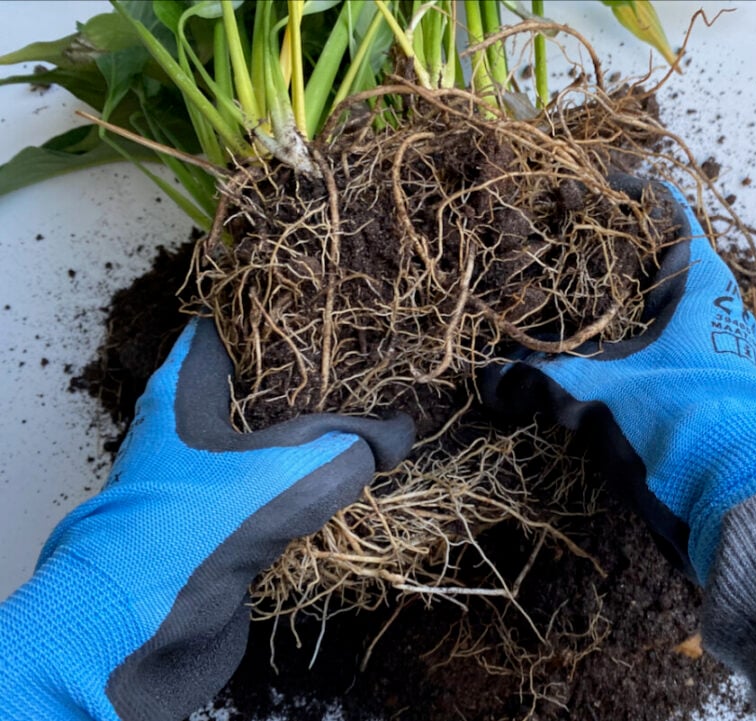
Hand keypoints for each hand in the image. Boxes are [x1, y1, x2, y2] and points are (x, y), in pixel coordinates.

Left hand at [0, 318, 413, 720]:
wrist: (140, 626)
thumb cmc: (208, 520)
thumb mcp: (301, 465)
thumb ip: (359, 440)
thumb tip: (401, 431)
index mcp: (184, 391)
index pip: (222, 327)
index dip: (269, 313)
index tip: (321, 310)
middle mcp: (178, 431)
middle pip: (245, 389)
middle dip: (301, 383)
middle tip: (357, 373)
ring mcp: (189, 484)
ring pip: (255, 448)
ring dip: (302, 444)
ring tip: (360, 430)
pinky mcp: (204, 534)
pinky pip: (259, 498)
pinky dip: (293, 493)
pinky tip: (336, 494)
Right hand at [482, 176, 755, 583]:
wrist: (742, 495)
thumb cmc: (676, 422)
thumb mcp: (597, 396)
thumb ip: (536, 381)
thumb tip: (485, 379)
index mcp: (699, 279)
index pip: (663, 207)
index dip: (619, 191)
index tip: (574, 192)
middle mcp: (718, 300)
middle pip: (661, 251)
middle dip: (610, 248)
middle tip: (557, 247)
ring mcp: (722, 340)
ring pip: (667, 298)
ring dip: (623, 295)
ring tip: (569, 297)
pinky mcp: (718, 378)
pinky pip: (671, 337)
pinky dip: (635, 334)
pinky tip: (599, 352)